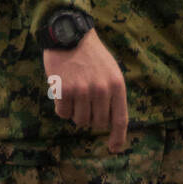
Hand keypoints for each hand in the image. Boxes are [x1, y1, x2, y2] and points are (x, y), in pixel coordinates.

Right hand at [43, 29, 128, 152]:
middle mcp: (102, 90)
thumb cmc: (91, 56)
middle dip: (90, 118)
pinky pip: (63, 114)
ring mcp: (82, 90)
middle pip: (97, 123)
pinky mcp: (64, 90)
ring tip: (74, 94)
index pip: (120, 119)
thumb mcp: (111, 71)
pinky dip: (62, 107)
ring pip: (79, 120)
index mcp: (117, 86)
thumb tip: (110, 123)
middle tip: (85, 103)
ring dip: (75, 112)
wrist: (69, 34)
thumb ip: (112, 95)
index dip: (118, 137)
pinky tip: (63, 92)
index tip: (114, 148)